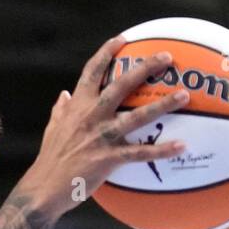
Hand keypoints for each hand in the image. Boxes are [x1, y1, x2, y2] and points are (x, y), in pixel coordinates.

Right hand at [19, 33, 189, 218]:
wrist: (44, 189)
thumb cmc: (50, 160)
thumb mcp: (52, 128)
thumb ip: (61, 110)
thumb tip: (64, 94)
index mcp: (77, 106)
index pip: (92, 71)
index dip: (106, 52)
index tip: (122, 39)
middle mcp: (90, 115)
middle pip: (121, 84)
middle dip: (145, 68)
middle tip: (167, 57)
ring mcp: (101, 136)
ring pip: (137, 116)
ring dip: (162, 105)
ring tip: (184, 96)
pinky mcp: (108, 159)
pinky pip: (140, 153)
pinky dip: (161, 150)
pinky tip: (181, 146)